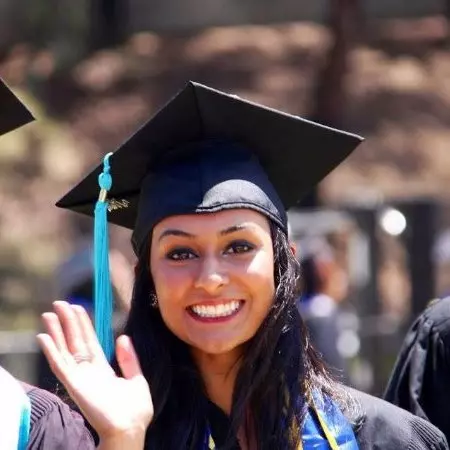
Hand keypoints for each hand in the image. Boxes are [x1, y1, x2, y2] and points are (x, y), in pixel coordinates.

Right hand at [37, 301, 152, 442]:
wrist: (131, 427)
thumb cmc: (135, 408)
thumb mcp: (136, 378)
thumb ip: (128, 358)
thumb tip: (123, 337)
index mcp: (103, 368)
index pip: (90, 341)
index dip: (83, 324)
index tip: (78, 308)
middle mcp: (89, 370)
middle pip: (75, 341)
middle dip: (67, 322)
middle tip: (59, 303)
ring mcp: (80, 377)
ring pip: (64, 349)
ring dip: (56, 331)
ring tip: (49, 314)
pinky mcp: (74, 384)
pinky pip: (60, 365)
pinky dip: (51, 351)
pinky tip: (44, 337)